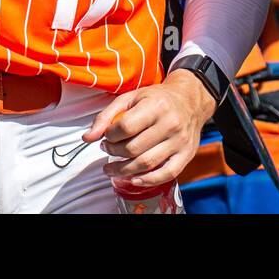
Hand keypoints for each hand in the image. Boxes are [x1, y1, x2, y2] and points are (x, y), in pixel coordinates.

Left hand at [81, 69, 216, 188]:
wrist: (190, 100)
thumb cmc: (158, 99)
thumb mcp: (131, 98)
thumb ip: (107, 115)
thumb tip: (88, 137)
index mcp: (156, 106)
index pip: (125, 127)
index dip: (110, 135)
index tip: (106, 136)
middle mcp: (170, 123)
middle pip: (134, 148)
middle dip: (114, 152)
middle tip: (107, 149)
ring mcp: (180, 141)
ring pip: (146, 164)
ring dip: (124, 170)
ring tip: (112, 168)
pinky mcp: (186, 154)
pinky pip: (167, 174)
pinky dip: (148, 181)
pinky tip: (134, 179)